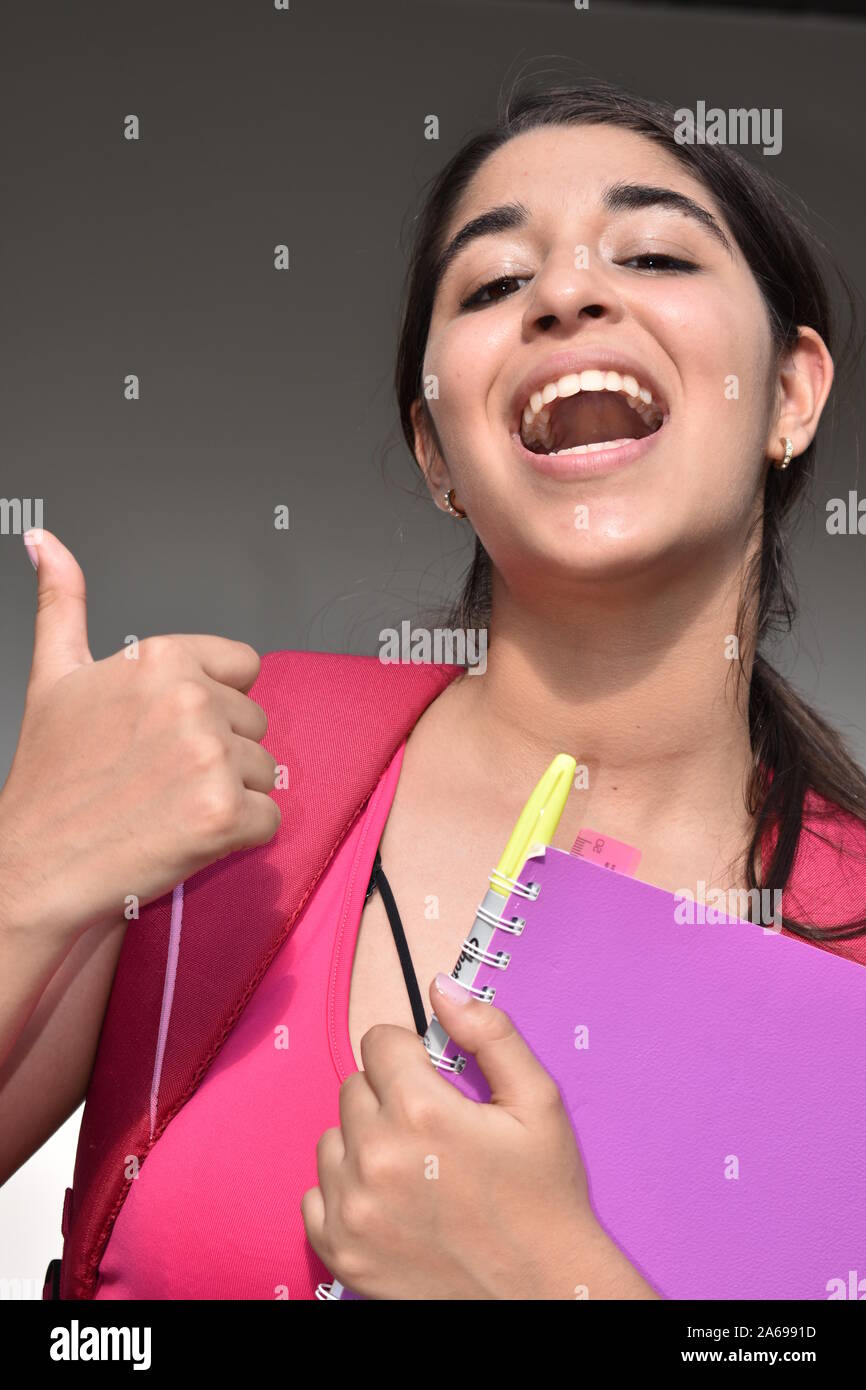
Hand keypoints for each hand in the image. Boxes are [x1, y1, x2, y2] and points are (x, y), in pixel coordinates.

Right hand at [0, 529, 279, 941]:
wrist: (34, 865)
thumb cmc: (49, 778)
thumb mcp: (53, 675)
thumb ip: (61, 601)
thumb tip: (46, 542)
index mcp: (162, 658)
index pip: (246, 668)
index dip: (213, 704)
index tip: (166, 731)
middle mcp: (192, 699)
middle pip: (255, 724)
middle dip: (218, 753)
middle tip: (156, 776)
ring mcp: (211, 758)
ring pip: (264, 772)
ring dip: (225, 795)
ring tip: (164, 805)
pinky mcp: (225, 815)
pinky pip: (269, 819)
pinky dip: (236, 836)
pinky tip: (183, 834)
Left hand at [302, 973, 659, 1298]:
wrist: (542, 1294)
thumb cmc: (545, 1197)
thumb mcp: (539, 1101)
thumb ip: (489, 1033)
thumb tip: (442, 988)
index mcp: (420, 1110)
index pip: (379, 1042)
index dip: (411, 1056)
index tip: (436, 1082)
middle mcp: (375, 1155)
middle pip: (355, 1087)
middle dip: (390, 1098)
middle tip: (435, 1133)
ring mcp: (352, 1208)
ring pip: (333, 1138)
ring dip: (365, 1143)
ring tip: (416, 1170)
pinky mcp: (339, 1252)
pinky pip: (316, 1194)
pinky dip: (346, 1193)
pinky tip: (391, 1203)